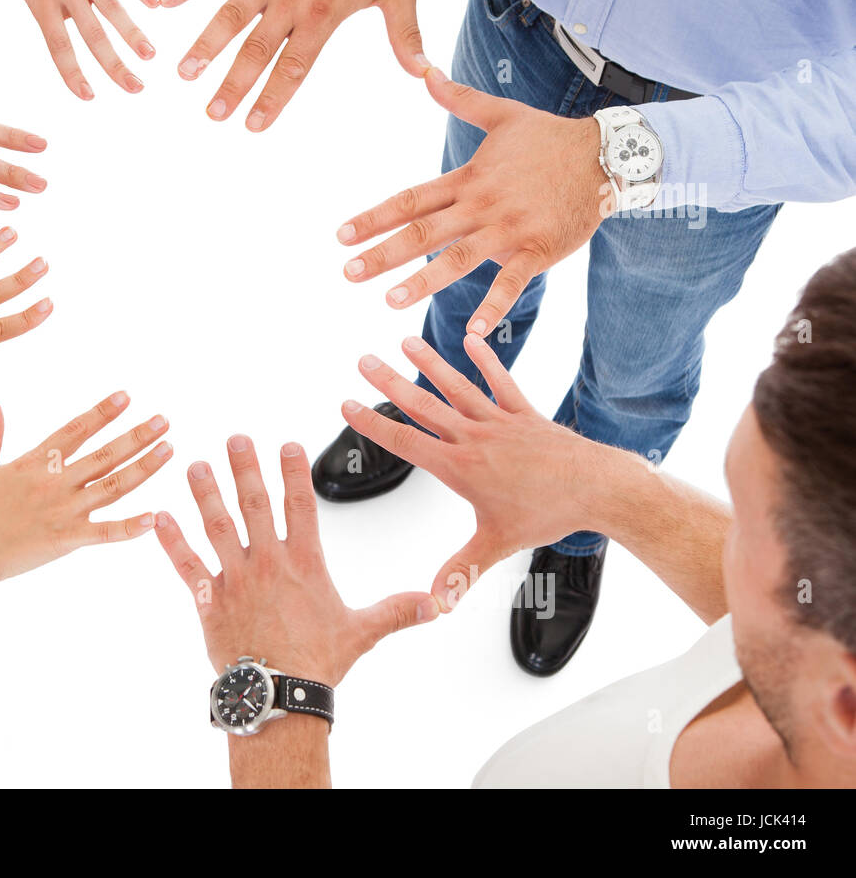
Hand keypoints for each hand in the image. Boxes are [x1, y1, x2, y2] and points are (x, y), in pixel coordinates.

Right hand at [0, 392, 172, 590]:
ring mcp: (64, 512)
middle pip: (105, 455)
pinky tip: (156, 517)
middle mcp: (55, 483)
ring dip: (144, 468)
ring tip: (169, 450)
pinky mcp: (67, 540)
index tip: (127, 396)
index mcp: (35, 463)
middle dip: (137, 436)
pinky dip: (130, 527)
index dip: (102, 413)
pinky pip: (105, 533)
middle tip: (165, 420)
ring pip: (113, 486)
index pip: (76, 430)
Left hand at [155, 436, 436, 684]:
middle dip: (245, 468)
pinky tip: (159, 518)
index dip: (294, 472)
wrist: (279, 694)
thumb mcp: (362, 632)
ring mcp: (236, 579)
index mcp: (304, 563)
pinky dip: (171, 541)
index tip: (287, 445)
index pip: (301, 504)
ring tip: (196, 465)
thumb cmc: (317, 664)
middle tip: (235, 438)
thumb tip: (434, 603)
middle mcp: (268, 562)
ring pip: (216, 525)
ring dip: (205, 493)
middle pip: (254, 503)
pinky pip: (187, 565)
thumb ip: (397, 611)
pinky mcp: (210, 600)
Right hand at [162, 0, 424, 131]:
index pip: (294, 65)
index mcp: (324, 12)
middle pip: (258, 48)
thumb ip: (405, 37)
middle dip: (234, 84)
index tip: (252, 126)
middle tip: (213, 115)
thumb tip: (425, 76)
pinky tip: (162, 0)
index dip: (273, 97)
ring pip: (231, 13)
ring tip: (182, 73)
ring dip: (205, 43)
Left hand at [338, 68, 608, 333]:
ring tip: (390, 299)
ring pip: (460, 258)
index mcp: (468, 179)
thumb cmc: (550, 138)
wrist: (608, 155)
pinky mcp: (538, 249)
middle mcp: (481, 205)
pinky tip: (472, 330)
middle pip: (424, 232)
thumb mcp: (503, 114)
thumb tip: (426, 73)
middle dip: (383, 254)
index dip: (375, 217)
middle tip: (348, 273)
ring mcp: (509, 229)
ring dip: (425, 280)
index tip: (341, 236)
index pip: (411, 200)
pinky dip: (494, 305)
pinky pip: (513, 281)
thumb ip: (460, 100)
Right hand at [342, 332, 610, 609]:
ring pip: (457, 389)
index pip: (405, 442)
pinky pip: (501, 382)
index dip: (372, 424)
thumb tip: (433, 603)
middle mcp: (474, 438)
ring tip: (405, 341)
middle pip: (423, 407)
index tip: (347, 405)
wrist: (596, 487)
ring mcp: (500, 422)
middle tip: (363, 360)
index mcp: (460, 467)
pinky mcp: (525, 414)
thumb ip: (460, 571)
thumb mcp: (496, 545)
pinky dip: (486, 361)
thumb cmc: (547, 514)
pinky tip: (470, 340)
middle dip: (389, 383)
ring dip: (429, 364)